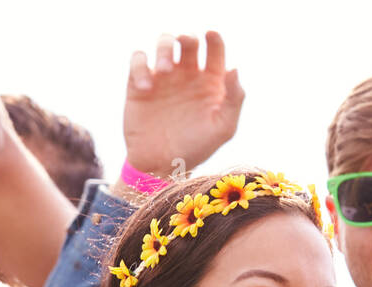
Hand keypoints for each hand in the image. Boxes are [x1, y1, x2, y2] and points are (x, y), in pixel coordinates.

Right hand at [123, 31, 243, 179]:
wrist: (161, 167)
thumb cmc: (196, 148)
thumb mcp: (222, 128)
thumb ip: (234, 98)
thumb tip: (234, 68)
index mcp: (209, 80)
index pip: (214, 49)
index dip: (214, 37)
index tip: (211, 35)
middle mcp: (187, 74)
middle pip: (187, 40)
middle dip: (186, 37)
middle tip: (185, 45)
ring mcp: (163, 78)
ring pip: (162, 43)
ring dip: (164, 46)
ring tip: (166, 69)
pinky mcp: (139, 84)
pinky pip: (138, 61)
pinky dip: (140, 66)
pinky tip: (145, 87)